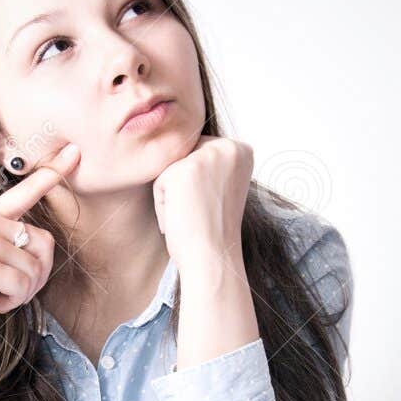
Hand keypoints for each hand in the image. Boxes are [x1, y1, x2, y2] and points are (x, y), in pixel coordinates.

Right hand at [0, 143, 80, 323]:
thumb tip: (29, 257)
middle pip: (44, 244)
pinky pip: (22, 286)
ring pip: (35, 270)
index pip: (23, 192)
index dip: (52, 173)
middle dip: (40, 273)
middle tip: (20, 291)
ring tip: (3, 299)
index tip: (74, 152)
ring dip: (25, 293)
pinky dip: (15, 302)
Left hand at [151, 135, 252, 273]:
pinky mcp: (183, 170)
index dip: (199, 184)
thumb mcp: (221, 185)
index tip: (213, 205)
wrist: (214, 258)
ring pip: (169, 168)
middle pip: (183, 156)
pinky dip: (163, 206)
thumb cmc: (214, 229)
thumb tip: (181, 142)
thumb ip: (210, 162)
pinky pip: (159, 183)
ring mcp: (206, 156)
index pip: (199, 152)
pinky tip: (183, 219)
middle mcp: (228, 147)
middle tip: (202, 212)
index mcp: (241, 150)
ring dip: (173, 196)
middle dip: (184, 187)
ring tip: (193, 215)